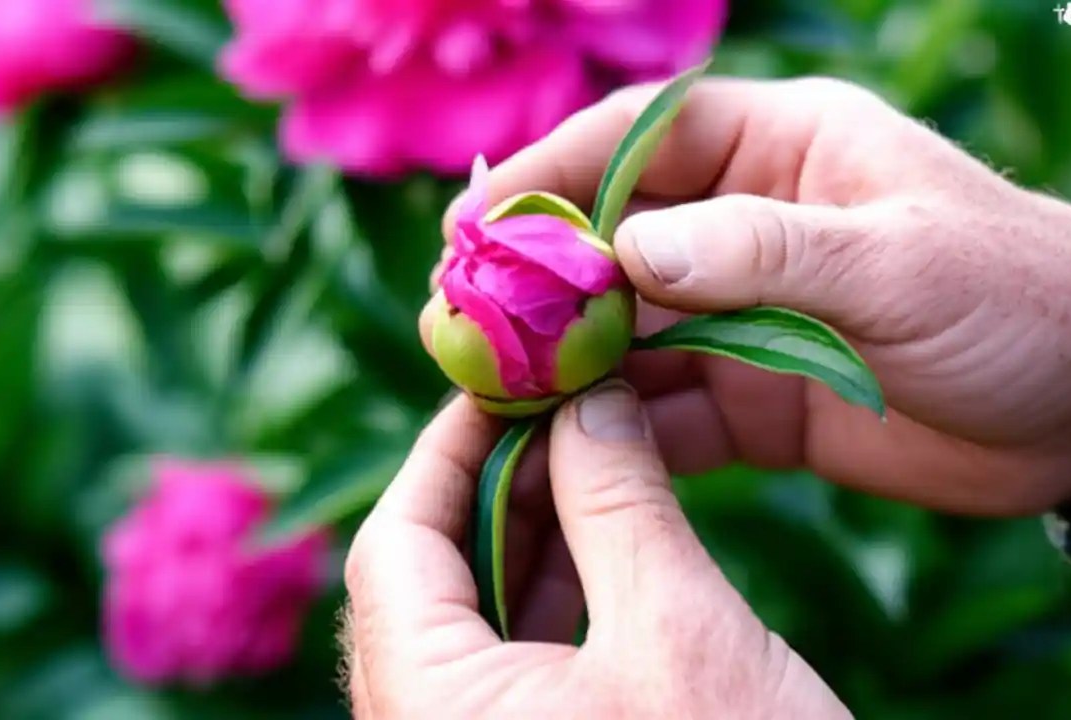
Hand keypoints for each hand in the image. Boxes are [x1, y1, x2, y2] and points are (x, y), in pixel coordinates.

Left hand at [342, 388, 850, 718]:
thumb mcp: (677, 631)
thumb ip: (620, 502)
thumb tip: (588, 400)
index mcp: (431, 704)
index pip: (394, 543)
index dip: (448, 446)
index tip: (508, 379)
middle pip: (431, 571)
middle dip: (502, 478)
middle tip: (567, 401)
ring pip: (483, 608)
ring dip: (540, 523)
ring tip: (601, 445)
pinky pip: (526, 651)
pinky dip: (568, 582)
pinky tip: (618, 525)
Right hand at [435, 77, 1070, 514]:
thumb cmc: (1020, 298)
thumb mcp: (899, 260)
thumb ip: (765, 250)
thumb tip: (629, 253)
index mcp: (782, 149)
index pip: (639, 142)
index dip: (552, 175)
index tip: (479, 224)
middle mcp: (748, 225)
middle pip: (614, 244)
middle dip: (541, 285)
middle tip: (465, 327)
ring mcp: (747, 316)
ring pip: (630, 333)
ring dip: (568, 364)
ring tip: (498, 395)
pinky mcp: (757, 397)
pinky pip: (668, 409)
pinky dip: (618, 429)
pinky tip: (570, 450)